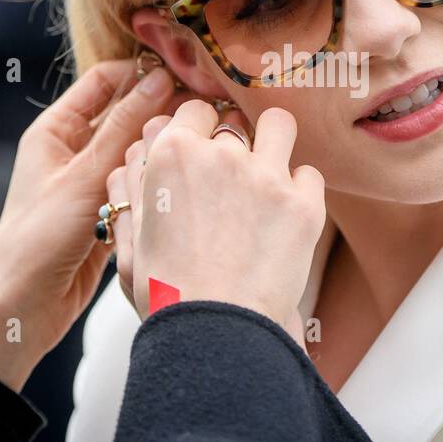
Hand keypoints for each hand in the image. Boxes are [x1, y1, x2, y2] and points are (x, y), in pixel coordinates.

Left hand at [0, 61, 186, 389]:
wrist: (23, 306)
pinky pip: (139, 183)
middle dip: (160, 109)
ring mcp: (91, 181)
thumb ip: (122, 128)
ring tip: (200, 143)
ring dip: (162, 146)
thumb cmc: (37, 240)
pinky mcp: (108, 211)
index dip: (142, 73)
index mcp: (55, 130)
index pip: (104, 81)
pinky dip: (158, 179)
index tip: (184, 72)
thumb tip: (159, 80)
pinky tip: (187, 179)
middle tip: (204, 108)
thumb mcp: (83, 177)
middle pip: (125, 113)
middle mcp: (73, 151)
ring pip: (137, 149)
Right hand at [109, 100, 325, 346]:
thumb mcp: (134, 234)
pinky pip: (309, 175)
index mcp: (173, 154)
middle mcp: (221, 153)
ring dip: (274, 143)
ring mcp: (266, 175)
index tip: (203, 152)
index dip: (198, 132)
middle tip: (233, 179)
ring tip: (270, 173)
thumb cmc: (168, 291)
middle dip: (234, 142)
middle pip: (234, 120)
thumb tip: (142, 157)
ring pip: (279, 125)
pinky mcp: (303, 203)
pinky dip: (300, 193)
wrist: (216, 330)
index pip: (193, 111)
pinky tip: (286, 218)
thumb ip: (138, 186)